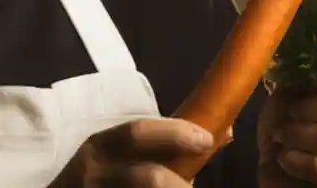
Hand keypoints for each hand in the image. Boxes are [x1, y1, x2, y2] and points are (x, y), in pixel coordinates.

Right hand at [48, 117, 230, 186]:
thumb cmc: (98, 176)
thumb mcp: (115, 154)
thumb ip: (160, 145)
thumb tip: (221, 133)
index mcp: (101, 145)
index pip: (137, 132)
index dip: (174, 133)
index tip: (205, 138)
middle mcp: (95, 173)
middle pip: (147, 177)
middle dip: (178, 184)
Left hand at [258, 59, 316, 186]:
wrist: (280, 156)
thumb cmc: (288, 115)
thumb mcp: (291, 87)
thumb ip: (302, 74)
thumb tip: (301, 64)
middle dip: (309, 107)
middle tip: (290, 112)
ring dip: (296, 135)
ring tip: (281, 135)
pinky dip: (296, 160)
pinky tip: (286, 156)